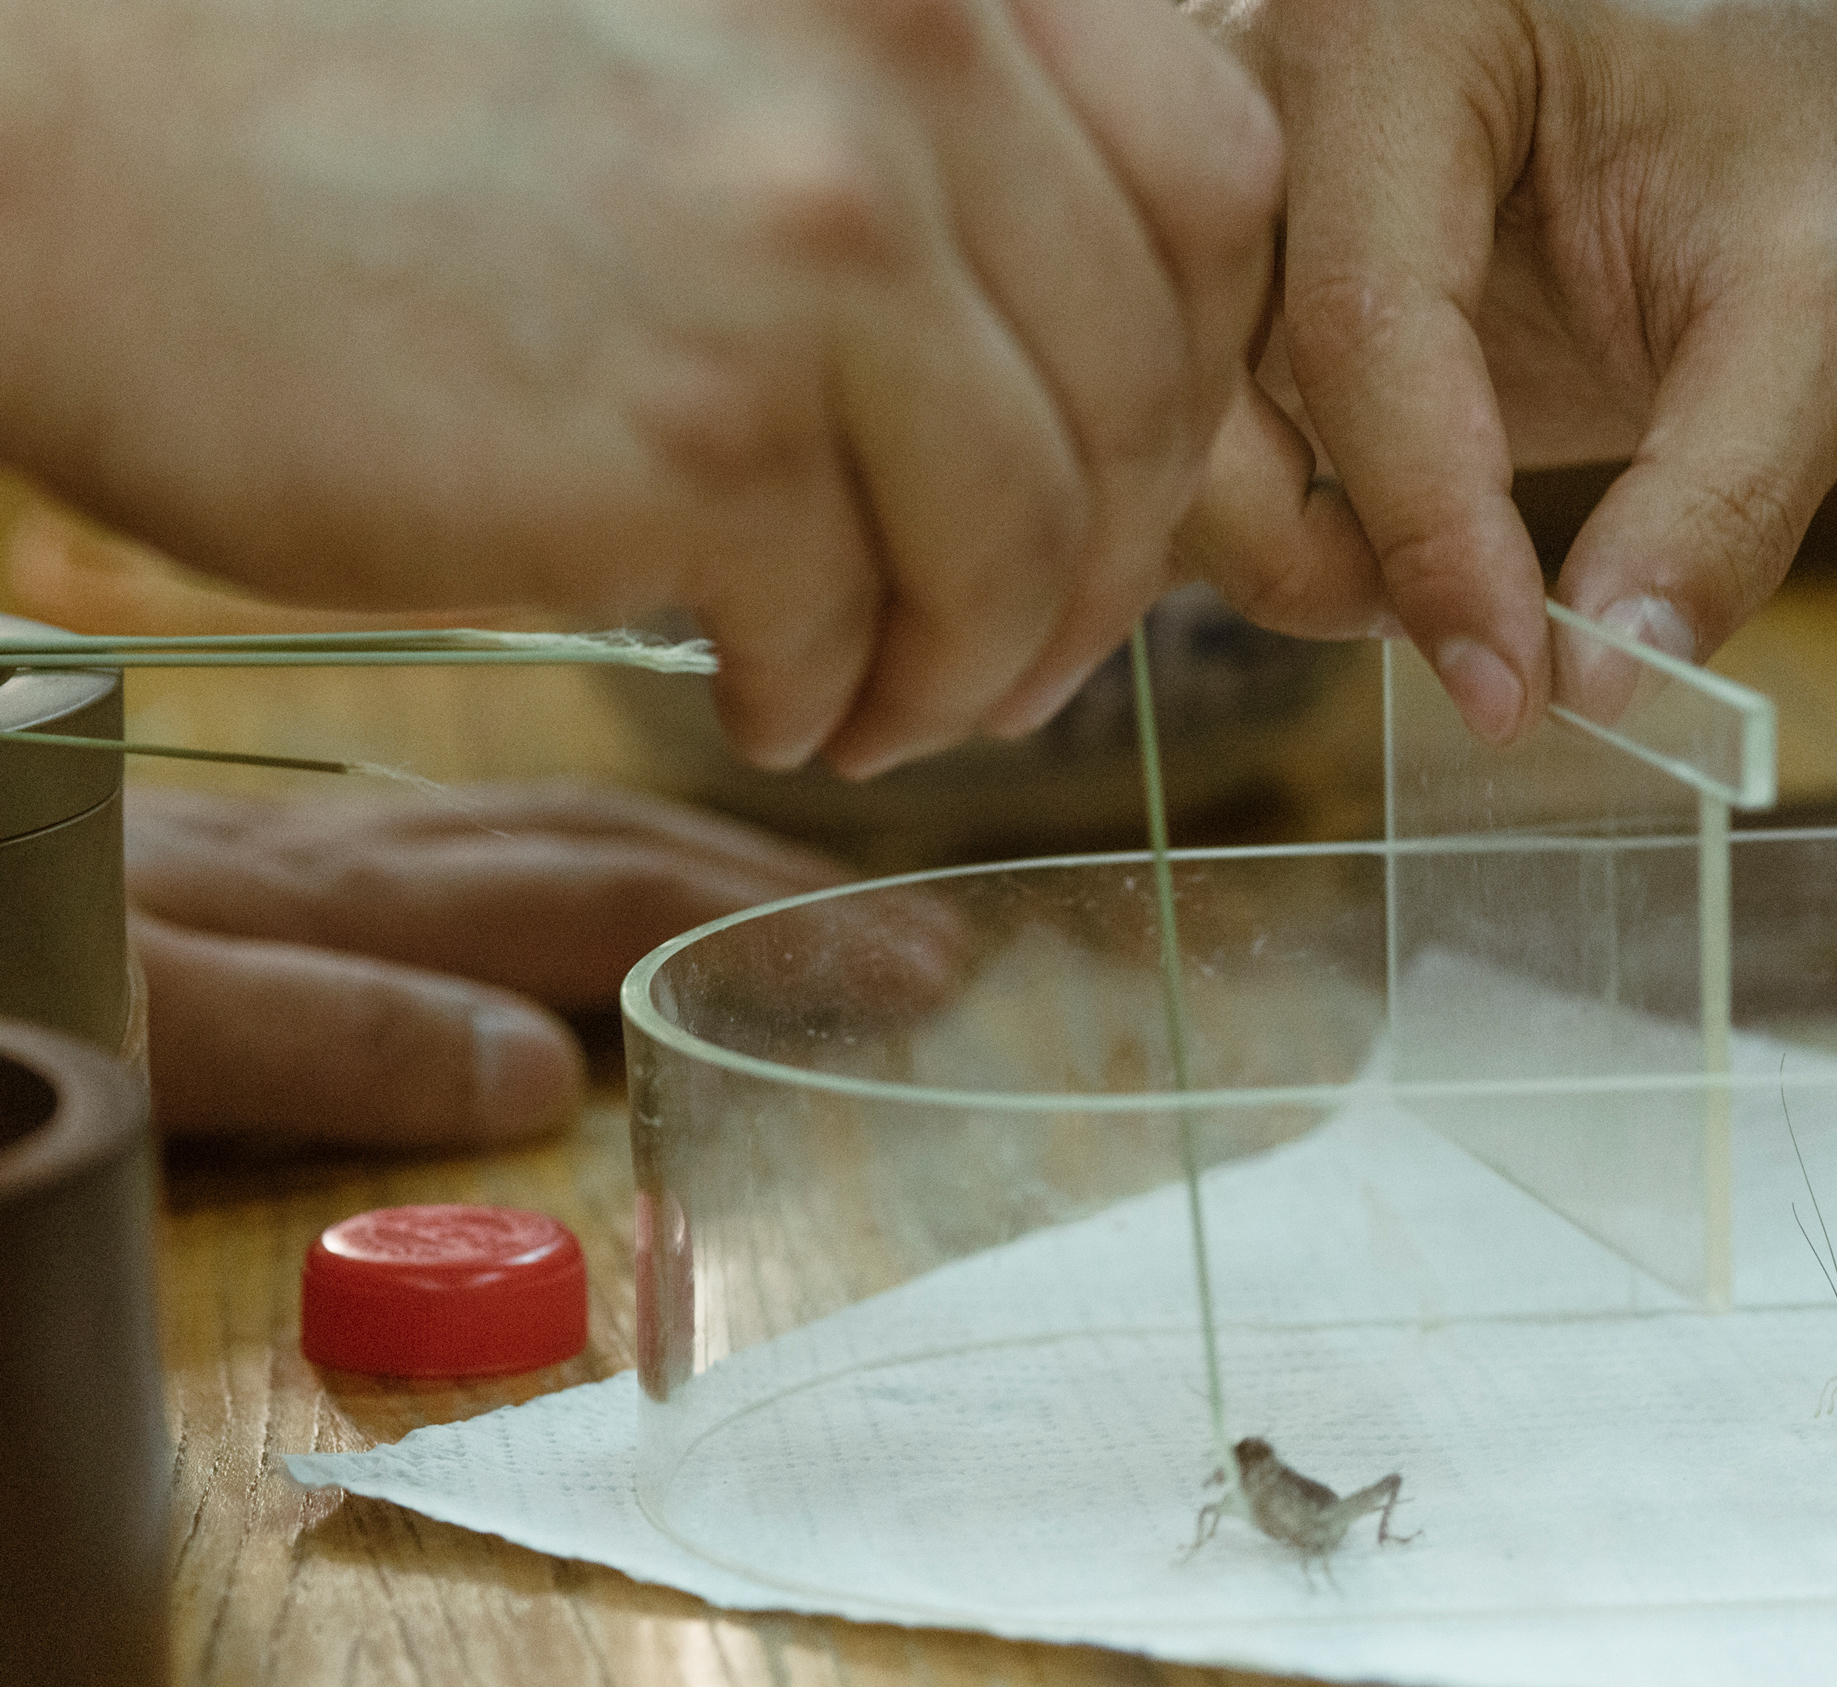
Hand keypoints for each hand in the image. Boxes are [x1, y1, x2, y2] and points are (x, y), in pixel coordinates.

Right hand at [0, 0, 1279, 776]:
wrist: (73, 140)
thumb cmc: (390, 92)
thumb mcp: (731, 30)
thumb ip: (944, 141)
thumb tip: (1123, 367)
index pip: (1215, 183)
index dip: (1197, 361)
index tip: (1124, 468)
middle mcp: (907, 59)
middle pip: (1144, 376)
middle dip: (1107, 555)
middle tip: (1024, 647)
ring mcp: (814, 237)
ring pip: (1027, 528)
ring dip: (983, 654)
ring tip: (892, 699)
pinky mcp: (699, 423)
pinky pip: (861, 620)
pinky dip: (840, 691)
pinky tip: (772, 695)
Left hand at [126, 782, 863, 1146]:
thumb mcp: (136, 1018)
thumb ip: (326, 1037)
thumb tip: (543, 1076)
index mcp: (331, 895)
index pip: (604, 896)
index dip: (768, 930)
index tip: (914, 965)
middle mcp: (337, 850)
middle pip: (604, 843)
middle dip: (775, 885)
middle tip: (920, 936)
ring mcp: (288, 849)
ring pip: (544, 830)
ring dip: (696, 863)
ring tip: (801, 906)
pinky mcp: (233, 868)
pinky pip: (468, 846)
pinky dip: (584, 863)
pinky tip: (584, 900)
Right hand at [1176, 0, 1836, 736]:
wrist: (1789, 78)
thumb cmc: (1805, 145)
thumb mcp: (1823, 306)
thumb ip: (1722, 497)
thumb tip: (1599, 685)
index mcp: (1403, 34)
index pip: (1360, 318)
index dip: (1428, 534)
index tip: (1515, 693)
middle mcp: (1265, 84)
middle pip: (1194, 369)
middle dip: (1303, 552)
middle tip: (1473, 648)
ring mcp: (1224, 183)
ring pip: (1164, 419)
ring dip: (1275, 552)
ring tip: (1450, 600)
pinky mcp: (1228, 273)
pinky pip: (1192, 432)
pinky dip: (1272, 529)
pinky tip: (1397, 565)